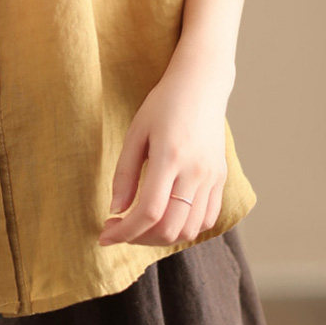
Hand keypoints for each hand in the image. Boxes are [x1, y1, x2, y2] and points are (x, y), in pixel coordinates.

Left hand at [98, 55, 232, 247]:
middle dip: (139, 238)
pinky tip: (165, 218)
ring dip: (161, 237)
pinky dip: (184, 228)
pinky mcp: (221, 179)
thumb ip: (125, 173)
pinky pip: (206, 220)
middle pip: (170, 228)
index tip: (104, 235)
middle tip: (118, 229)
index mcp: (170, 157)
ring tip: (140, 225)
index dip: (124, 231)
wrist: (201, 86)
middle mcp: (195, 172)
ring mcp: (212, 178)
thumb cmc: (163, 104)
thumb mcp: (136, 132)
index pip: (148, 212)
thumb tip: (116, 210)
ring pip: (189, 230)